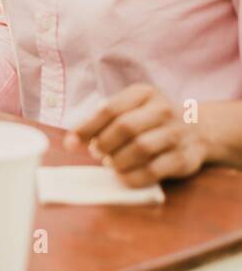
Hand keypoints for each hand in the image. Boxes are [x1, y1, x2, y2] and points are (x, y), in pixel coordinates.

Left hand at [65, 84, 209, 187]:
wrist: (200, 129)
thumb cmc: (151, 119)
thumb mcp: (131, 108)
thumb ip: (104, 119)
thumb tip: (73, 140)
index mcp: (144, 94)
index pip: (110, 109)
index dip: (86, 127)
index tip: (70, 143)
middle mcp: (163, 110)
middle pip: (125, 128)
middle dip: (104, 144)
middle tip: (96, 153)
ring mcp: (176, 134)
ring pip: (140, 149)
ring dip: (118, 161)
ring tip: (111, 163)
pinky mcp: (184, 159)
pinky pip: (153, 171)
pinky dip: (132, 177)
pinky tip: (124, 175)